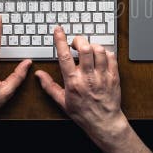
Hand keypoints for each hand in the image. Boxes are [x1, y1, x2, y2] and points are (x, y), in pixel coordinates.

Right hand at [35, 26, 128, 142]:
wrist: (104, 123)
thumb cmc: (83, 113)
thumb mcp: (62, 101)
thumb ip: (49, 86)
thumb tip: (39, 74)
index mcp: (73, 82)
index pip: (64, 56)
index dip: (60, 40)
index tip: (58, 30)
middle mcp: (88, 77)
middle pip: (84, 48)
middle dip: (79, 40)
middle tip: (76, 43)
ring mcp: (102, 76)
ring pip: (99, 50)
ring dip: (92, 45)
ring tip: (88, 49)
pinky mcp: (113, 76)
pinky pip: (111, 57)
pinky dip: (105, 52)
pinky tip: (100, 56)